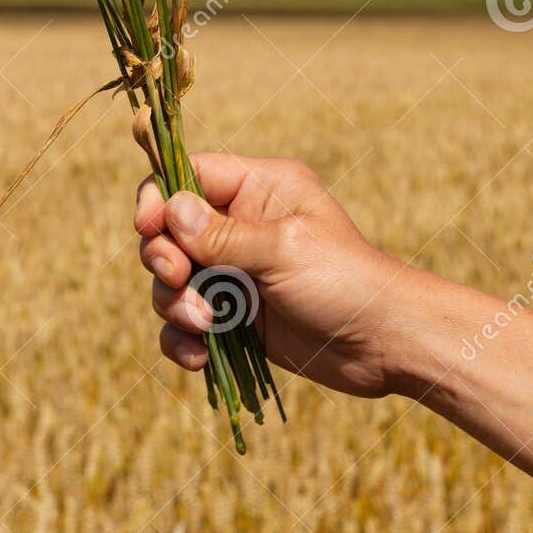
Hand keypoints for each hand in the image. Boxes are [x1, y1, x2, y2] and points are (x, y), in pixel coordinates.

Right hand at [135, 153, 409, 398]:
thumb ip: (222, 235)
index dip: (159, 198)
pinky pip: (185, 324)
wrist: (384, 345)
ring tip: (205, 324)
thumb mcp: (283, 250)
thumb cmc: (345, 281)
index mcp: (259, 188)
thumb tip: (170, 209)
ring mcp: (236, 273)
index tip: (148, 228)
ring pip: (172, 280)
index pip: (189, 175)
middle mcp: (241, 225)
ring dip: (175, 304)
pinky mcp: (235, 317)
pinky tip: (199, 357)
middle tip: (180, 279)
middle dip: (164, 258)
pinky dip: (183, 340)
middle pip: (169, 230)